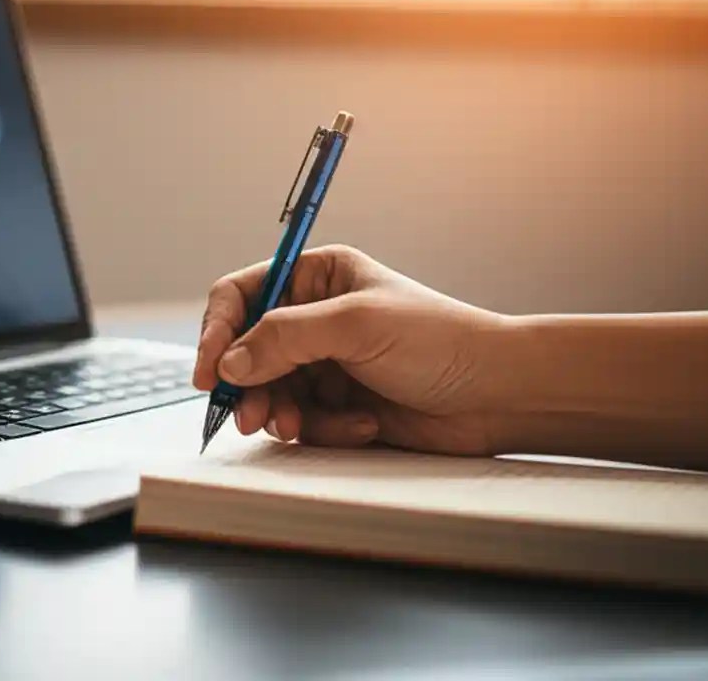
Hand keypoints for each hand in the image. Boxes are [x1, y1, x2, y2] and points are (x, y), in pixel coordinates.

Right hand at [193, 244, 508, 455]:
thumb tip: (228, 362)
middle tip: (249, 415)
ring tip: (301, 427)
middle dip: (248, 385)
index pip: (242, 295)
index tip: (209, 371)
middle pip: (246, 350)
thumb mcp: (356, 326)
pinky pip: (301, 421)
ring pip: (268, 391)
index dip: (217, 331)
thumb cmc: (442, 341)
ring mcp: (325, 363)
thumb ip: (284, 338)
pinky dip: (322, 429)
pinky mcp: (338, 405)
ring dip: (281, 413)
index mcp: (317, 278)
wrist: (498, 396)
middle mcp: (315, 318)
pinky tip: (362, 425)